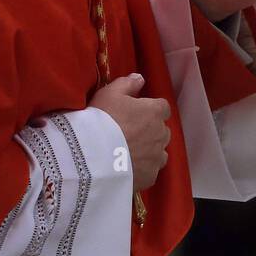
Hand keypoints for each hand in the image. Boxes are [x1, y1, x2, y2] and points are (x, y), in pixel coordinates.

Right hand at [90, 73, 170, 189]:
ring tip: (129, 153)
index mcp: (154, 112)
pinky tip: (126, 168)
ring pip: (159, 152)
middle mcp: (161, 134)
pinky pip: (150, 171)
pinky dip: (142, 169)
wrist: (93, 156)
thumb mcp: (110, 93)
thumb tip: (140, 78)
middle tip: (129, 133)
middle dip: (151, 131)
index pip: (162, 107)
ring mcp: (157, 157)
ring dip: (149, 151)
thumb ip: (127, 84)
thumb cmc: (102, 120)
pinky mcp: (150, 176)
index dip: (150, 110)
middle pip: (162, 130)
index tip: (136, 113)